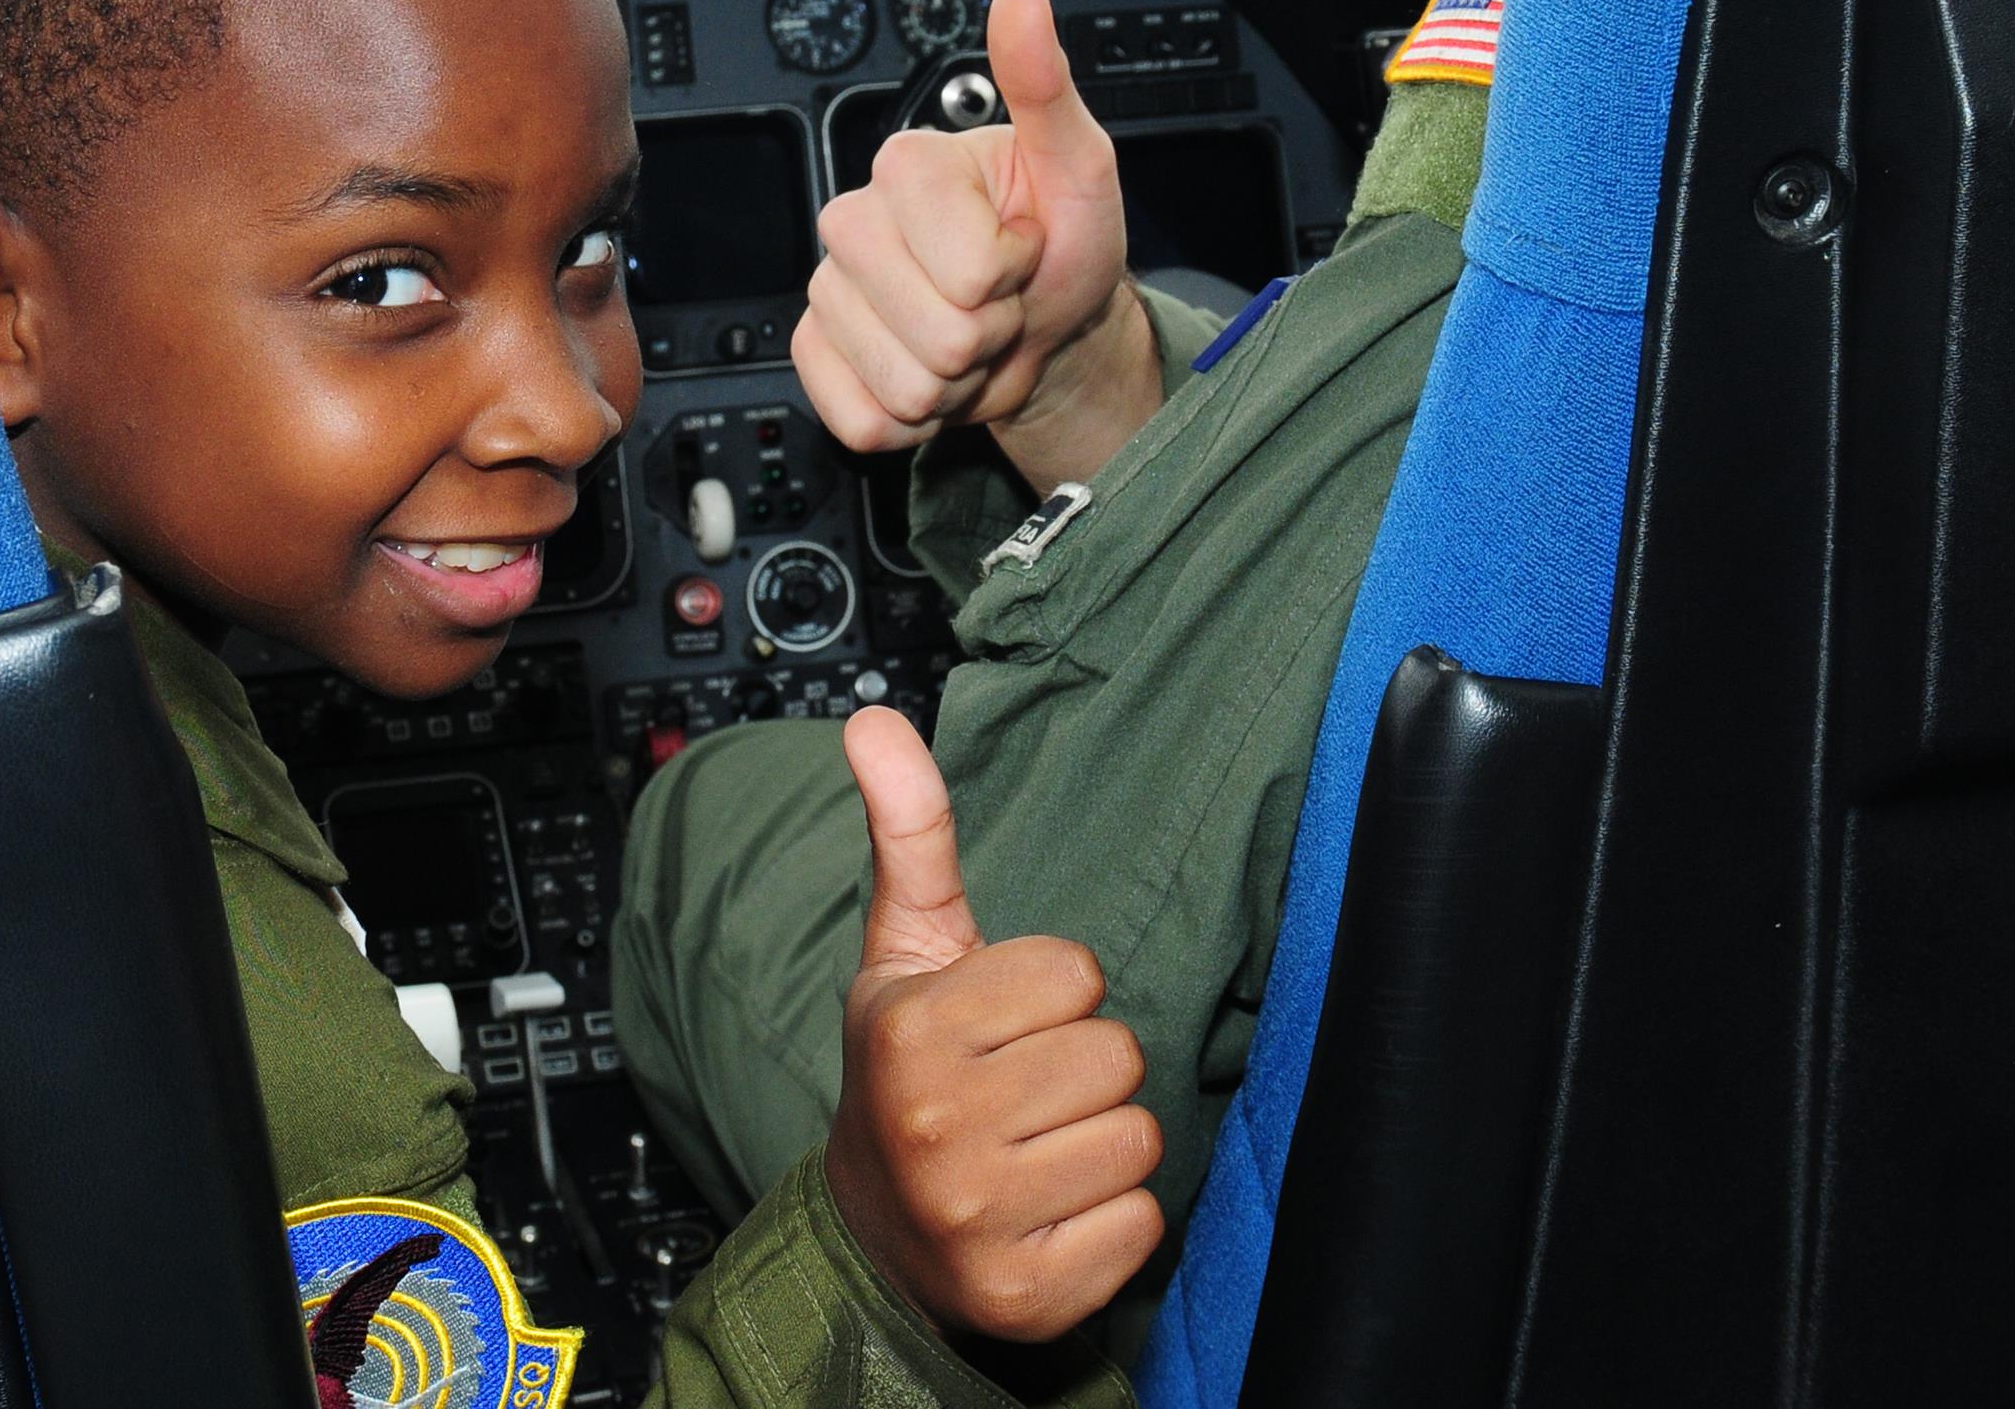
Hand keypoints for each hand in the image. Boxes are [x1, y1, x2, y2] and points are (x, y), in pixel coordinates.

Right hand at [793, 0, 1162, 495]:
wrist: (1048, 327)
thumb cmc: (1063, 242)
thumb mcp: (1077, 164)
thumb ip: (1045, 84)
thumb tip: (1022, 0)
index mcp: (909, 166)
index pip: (971, 268)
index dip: (1013, 272)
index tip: (1022, 246)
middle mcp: (854, 221)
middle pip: (939, 333)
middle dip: (990, 332)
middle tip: (1000, 299)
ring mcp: (828, 291)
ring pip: (906, 382)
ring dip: (960, 378)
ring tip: (975, 335)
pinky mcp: (815, 354)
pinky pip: (861, 418)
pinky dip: (913, 418)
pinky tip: (931, 372)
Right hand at [822, 707, 1162, 1343]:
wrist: (875, 1230)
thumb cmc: (908, 1068)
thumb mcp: (905, 947)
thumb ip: (910, 830)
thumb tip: (874, 719)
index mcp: (913, 1033)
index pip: (1077, 973)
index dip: (1051, 991)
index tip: (1003, 1020)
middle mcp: (940, 1130)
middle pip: (1117, 1056)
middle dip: (1082, 1065)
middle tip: (1022, 1087)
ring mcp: (982, 1220)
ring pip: (1138, 1140)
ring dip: (1100, 1142)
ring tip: (1037, 1145)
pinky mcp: (1029, 1295)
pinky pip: (1140, 1226)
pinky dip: (1109, 1222)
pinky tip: (1050, 1209)